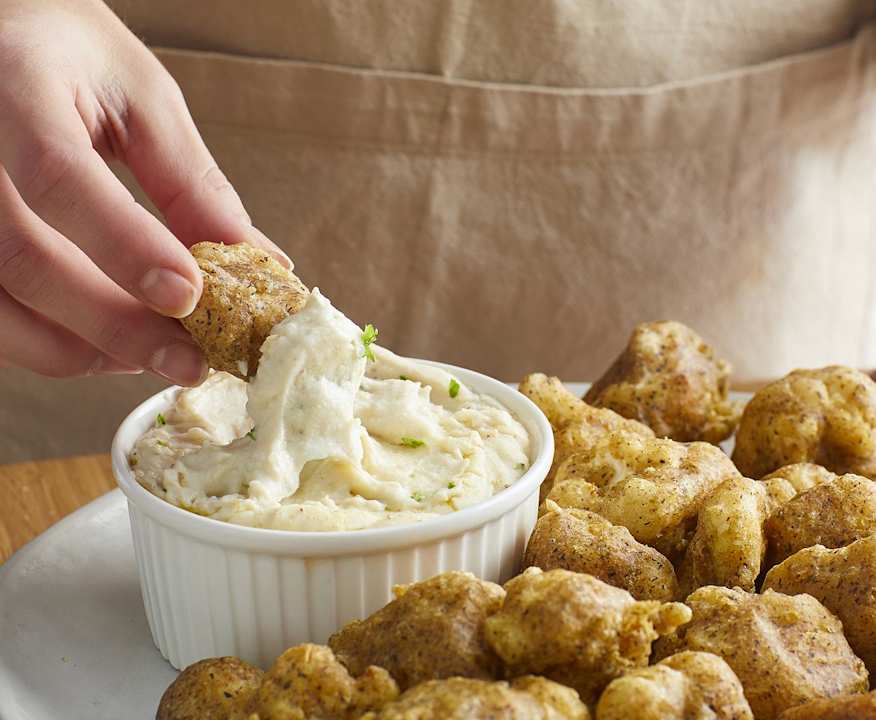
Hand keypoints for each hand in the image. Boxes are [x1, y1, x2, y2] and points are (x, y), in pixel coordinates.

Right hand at [0, 0, 288, 383]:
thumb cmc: (69, 58)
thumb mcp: (140, 99)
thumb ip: (190, 182)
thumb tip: (259, 263)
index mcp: (17, 89)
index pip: (59, 177)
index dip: (126, 246)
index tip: (190, 297)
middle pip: (22, 258)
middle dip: (115, 325)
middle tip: (189, 360)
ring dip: (79, 350)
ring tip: (153, 354)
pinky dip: (48, 346)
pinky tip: (104, 346)